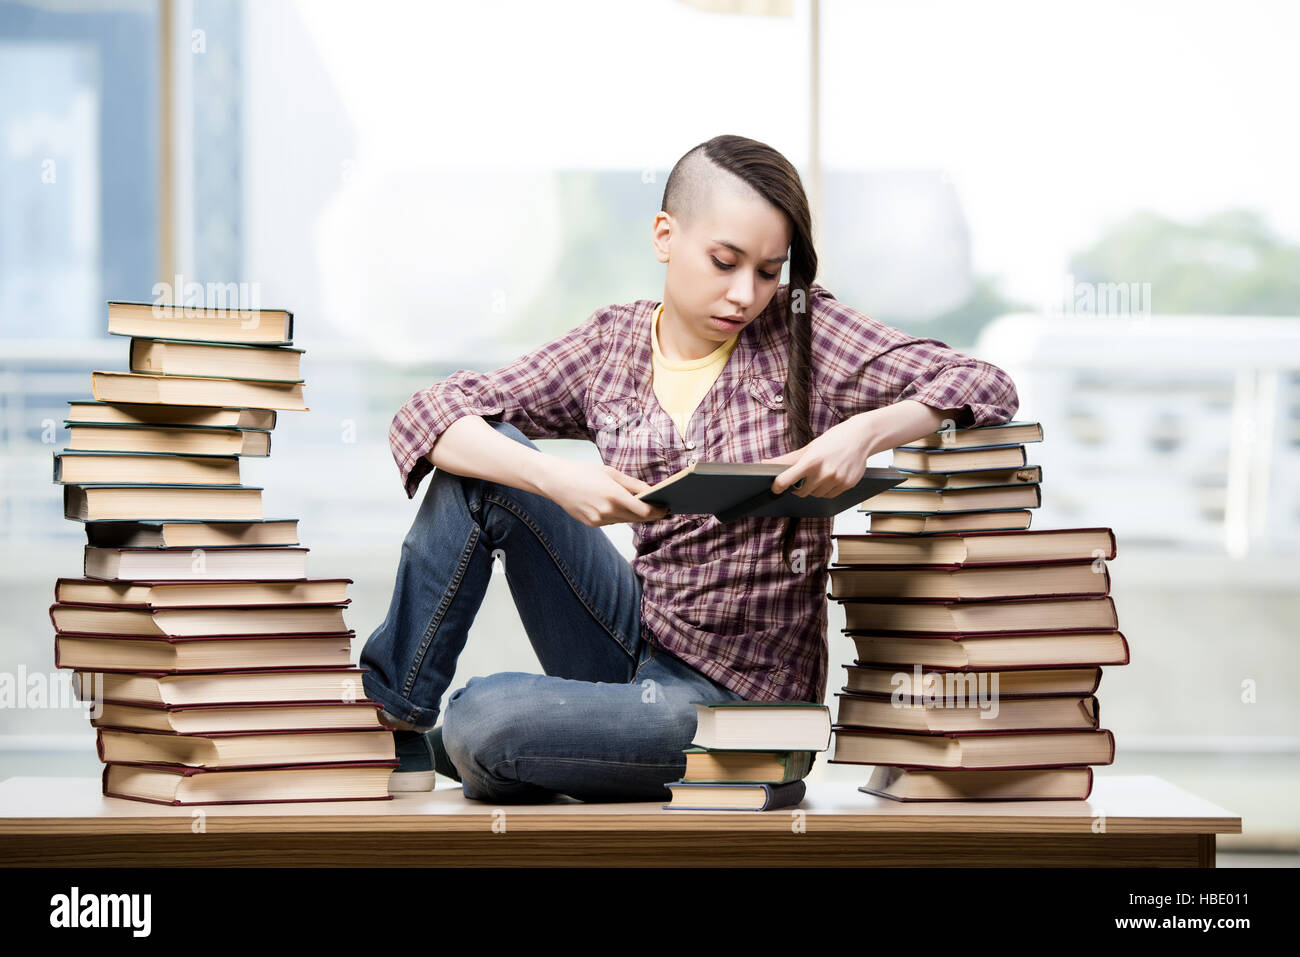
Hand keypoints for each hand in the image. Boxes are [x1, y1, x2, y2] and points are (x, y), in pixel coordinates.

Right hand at [536, 459, 669, 526]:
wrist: (555, 481)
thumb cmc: (583, 472)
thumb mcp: (611, 473)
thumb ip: (633, 484)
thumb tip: (651, 491)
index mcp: (614, 495)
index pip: (644, 511)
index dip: (658, 511)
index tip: (666, 508)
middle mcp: (607, 511)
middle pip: (637, 518)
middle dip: (650, 514)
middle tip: (661, 509)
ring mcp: (598, 520)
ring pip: (624, 520)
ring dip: (634, 514)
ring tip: (644, 507)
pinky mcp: (592, 524)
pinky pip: (612, 521)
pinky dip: (618, 515)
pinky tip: (618, 506)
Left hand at [759, 414, 883, 497]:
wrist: (860, 437)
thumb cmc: (833, 440)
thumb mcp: (809, 448)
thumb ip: (787, 459)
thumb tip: (764, 463)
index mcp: (811, 461)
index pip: (787, 480)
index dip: (778, 486)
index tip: (775, 488)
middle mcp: (824, 472)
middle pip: (802, 491)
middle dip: (800, 486)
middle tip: (805, 476)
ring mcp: (837, 480)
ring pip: (816, 495)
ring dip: (814, 488)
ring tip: (821, 473)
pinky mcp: (847, 485)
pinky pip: (829, 495)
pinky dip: (827, 490)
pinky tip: (832, 477)